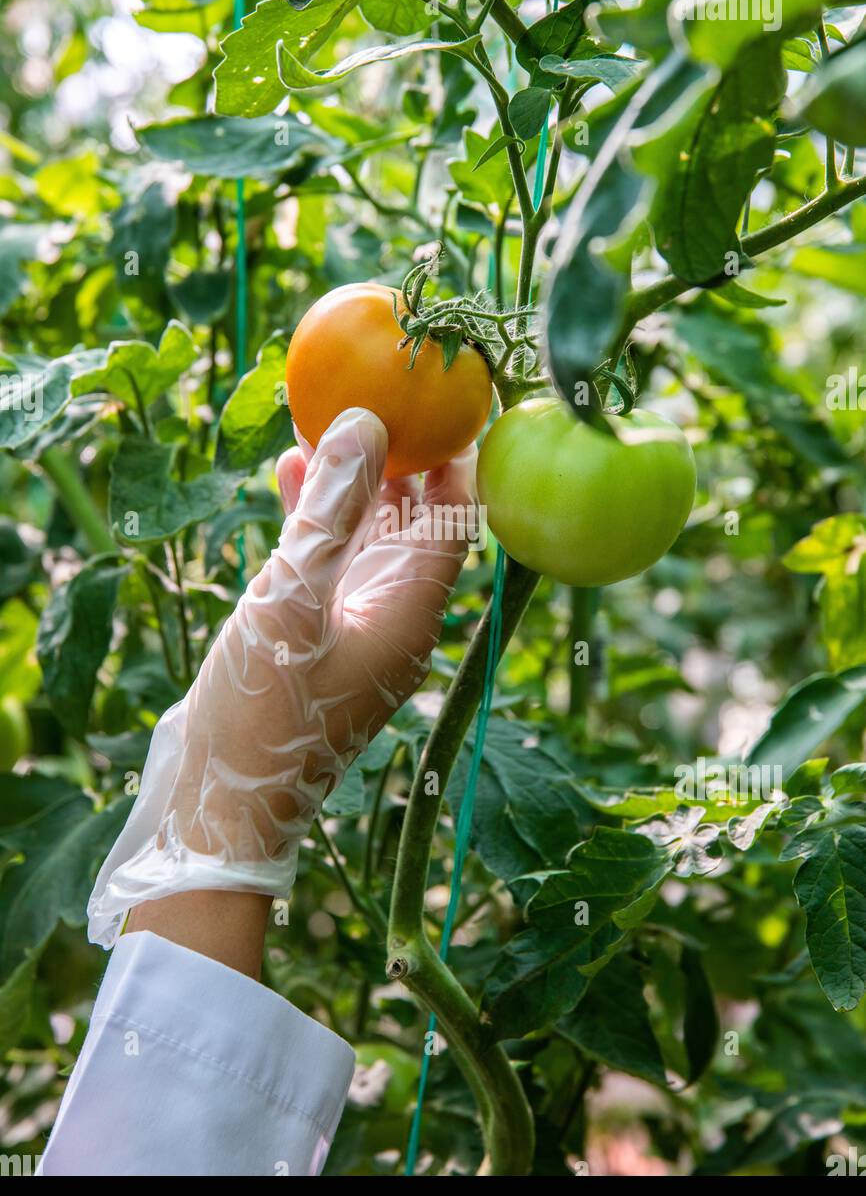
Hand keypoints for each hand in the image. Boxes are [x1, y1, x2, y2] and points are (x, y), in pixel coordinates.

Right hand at [88, 407, 476, 947]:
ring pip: (366, 532)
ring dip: (347, 479)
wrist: (222, 808)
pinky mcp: (317, 630)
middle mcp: (398, 612)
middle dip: (396, 454)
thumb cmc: (263, 714)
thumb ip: (328, 512)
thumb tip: (364, 423)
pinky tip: (287, 471)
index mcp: (416, 611)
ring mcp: (357, 621)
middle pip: (415, 516)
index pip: (460, 514)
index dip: (457, 452)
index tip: (442, 393)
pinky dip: (312, 516)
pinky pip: (327, 559)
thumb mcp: (291, 602)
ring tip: (322, 415)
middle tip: (376, 387)